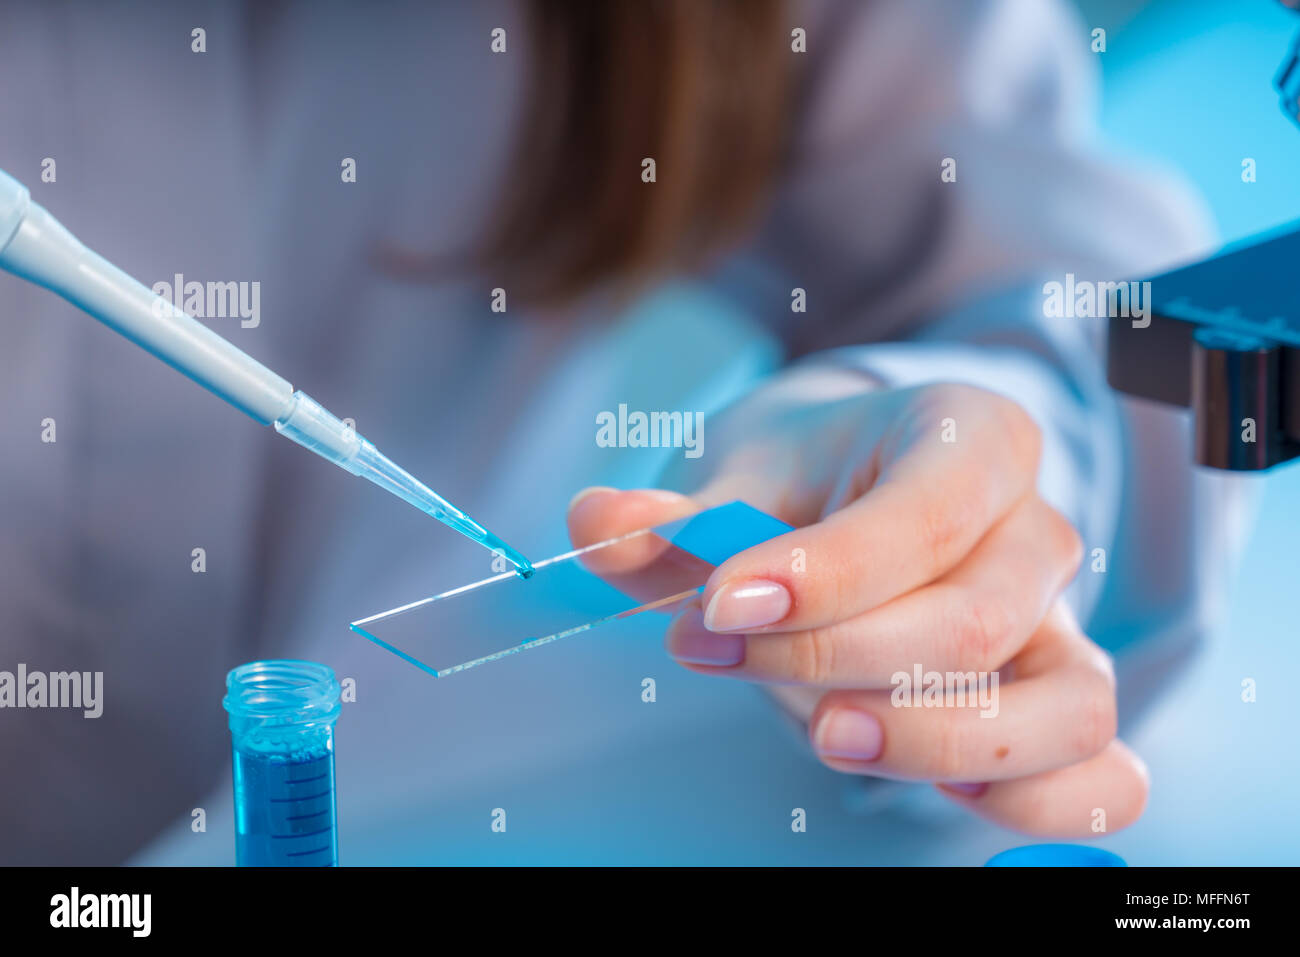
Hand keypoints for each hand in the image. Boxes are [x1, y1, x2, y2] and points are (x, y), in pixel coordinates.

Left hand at [567, 366, 1147, 836]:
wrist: (855, 496)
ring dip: (935, 740)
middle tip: (712, 653)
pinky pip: (1106, 775)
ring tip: (824, 736)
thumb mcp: (736, 479)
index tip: (714, 605)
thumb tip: (594, 530)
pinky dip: (1036, 804)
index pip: (926, 515)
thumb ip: (670, 516)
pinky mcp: (1060, 700)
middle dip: (834, 658)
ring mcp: (1062, 623)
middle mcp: (1036, 527)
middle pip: (975, 621)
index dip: (823, 575)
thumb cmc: (806, 485)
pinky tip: (931, 789)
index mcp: (971, 438)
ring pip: (1066, 707)